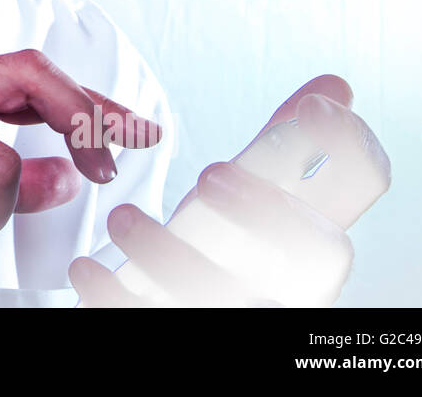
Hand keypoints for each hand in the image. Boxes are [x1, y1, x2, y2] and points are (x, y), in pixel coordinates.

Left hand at [68, 75, 390, 305]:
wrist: (187, 314)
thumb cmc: (220, 257)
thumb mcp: (250, 203)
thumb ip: (282, 152)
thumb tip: (333, 85)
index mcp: (302, 269)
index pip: (334, 243)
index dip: (325, 185)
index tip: (289, 124)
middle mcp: (275, 303)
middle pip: (297, 272)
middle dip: (258, 214)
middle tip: (208, 175)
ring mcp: (231, 320)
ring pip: (214, 298)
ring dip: (162, 249)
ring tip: (123, 218)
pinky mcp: (178, 337)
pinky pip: (147, 320)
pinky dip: (111, 293)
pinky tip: (87, 268)